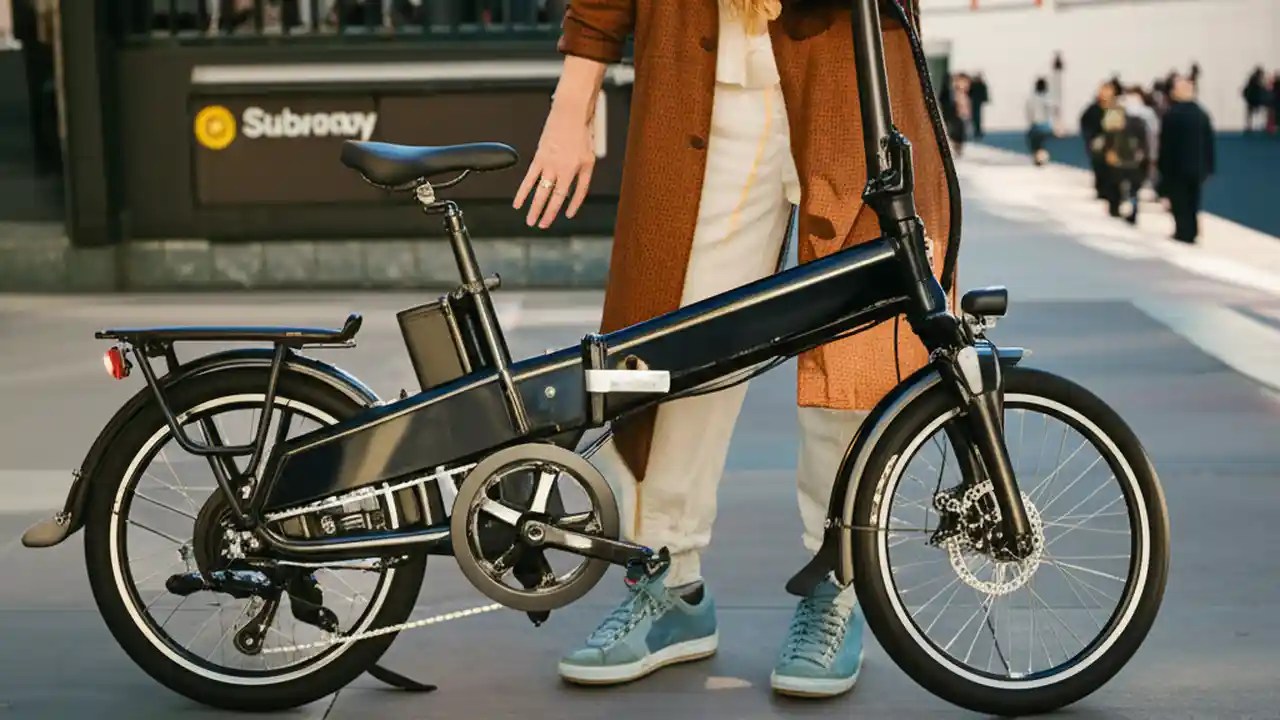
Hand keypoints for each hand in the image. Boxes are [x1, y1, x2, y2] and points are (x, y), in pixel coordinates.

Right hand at [514, 105, 595, 228]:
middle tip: (542, 226)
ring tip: (530, 220)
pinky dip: (523, 192)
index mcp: (576, 170)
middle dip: (548, 213)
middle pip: (554, 197)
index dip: (571, 207)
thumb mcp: (590, 158)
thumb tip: (574, 194)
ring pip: (540, 191)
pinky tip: (518, 202)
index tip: (567, 216)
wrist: (570, 114)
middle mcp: (561, 169)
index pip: (573, 195)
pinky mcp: (538, 157)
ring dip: (534, 207)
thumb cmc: (582, 134)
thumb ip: (583, 178)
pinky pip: (529, 179)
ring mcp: (548, 164)